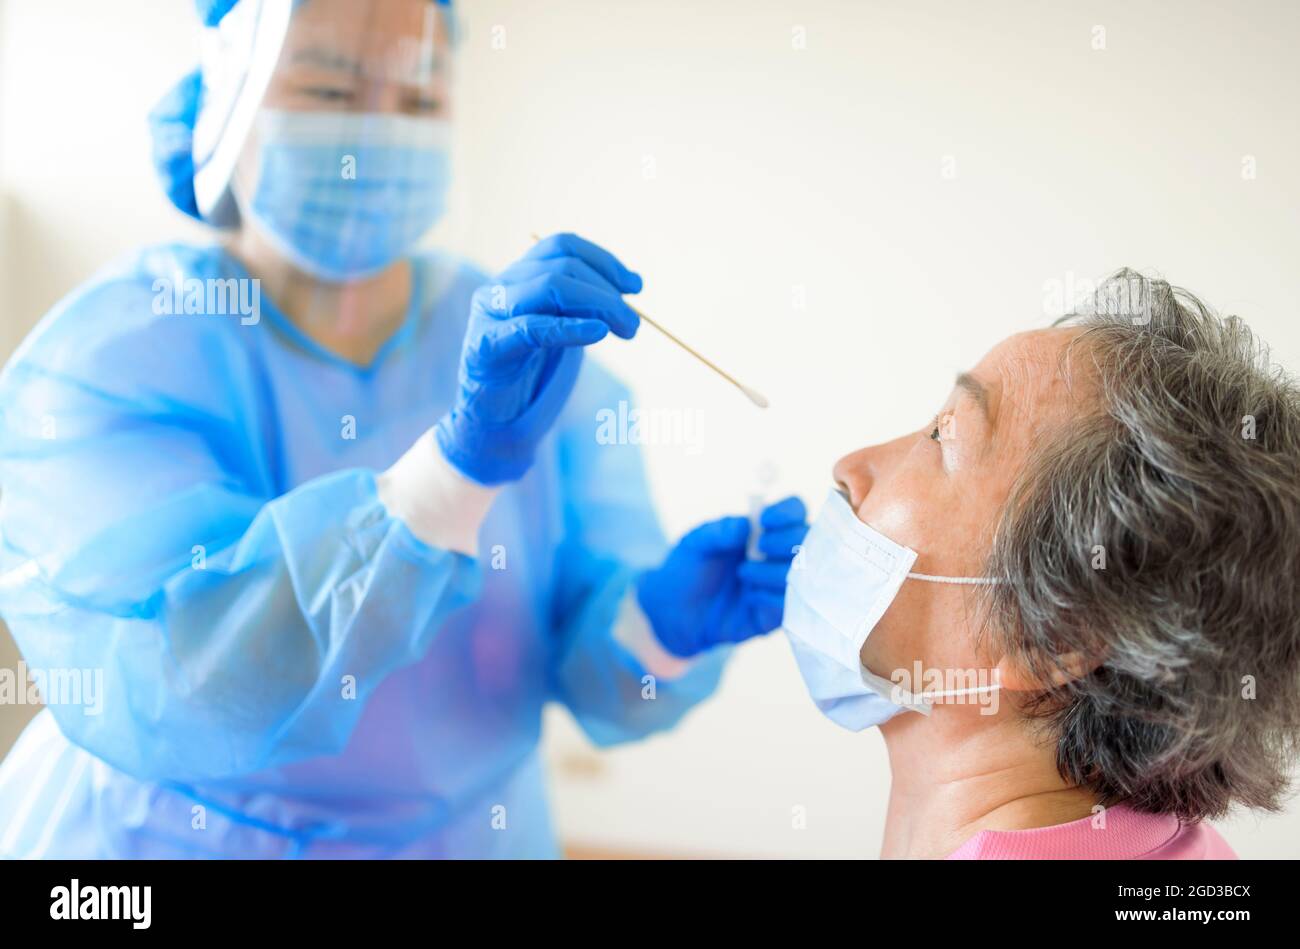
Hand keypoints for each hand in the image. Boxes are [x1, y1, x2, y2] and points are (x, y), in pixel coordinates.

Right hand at [435, 233, 641, 484]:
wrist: (495, 420)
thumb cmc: (533, 374)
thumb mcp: (564, 328)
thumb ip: (586, 304)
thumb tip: (631, 285)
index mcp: (519, 276)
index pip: (562, 246)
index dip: (604, 261)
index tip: (635, 286)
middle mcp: (501, 285)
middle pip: (562, 266)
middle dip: (607, 291)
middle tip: (633, 324)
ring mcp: (489, 312)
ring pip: (550, 286)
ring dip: (599, 304)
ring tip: (626, 330)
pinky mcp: (487, 346)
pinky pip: (533, 327)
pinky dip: (572, 327)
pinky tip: (598, 333)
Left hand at [637, 497, 808, 657]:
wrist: (673, 612)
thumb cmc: (688, 569)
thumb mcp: (696, 542)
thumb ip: (720, 530)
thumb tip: (747, 525)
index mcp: (765, 530)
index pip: (795, 511)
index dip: (788, 512)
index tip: (765, 520)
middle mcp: (780, 555)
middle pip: (809, 539)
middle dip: (786, 540)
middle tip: (758, 546)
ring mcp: (781, 585)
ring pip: (803, 573)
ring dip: (775, 570)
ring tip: (743, 573)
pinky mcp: (777, 614)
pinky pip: (791, 604)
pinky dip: (772, 596)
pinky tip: (750, 597)